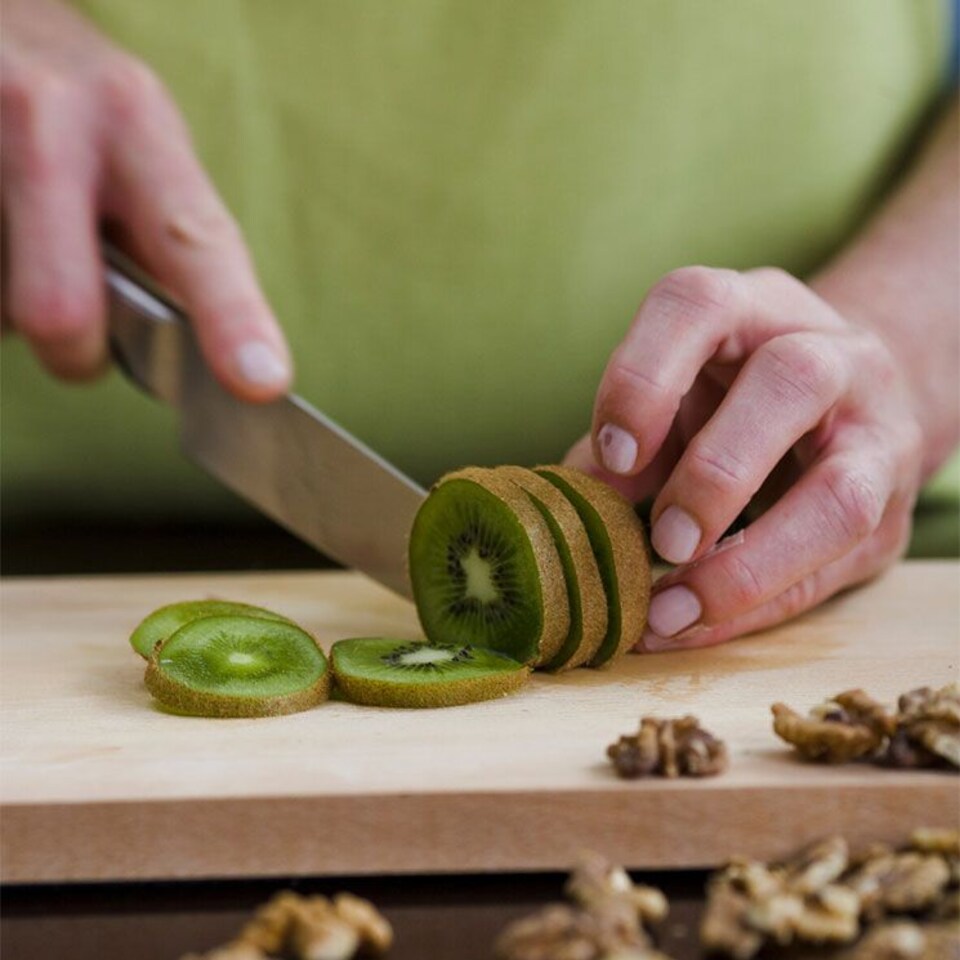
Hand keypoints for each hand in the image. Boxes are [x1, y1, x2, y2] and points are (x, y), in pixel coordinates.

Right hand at [1, 0, 289, 397]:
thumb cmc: (78, 104)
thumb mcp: (146, 146)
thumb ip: (174, 240)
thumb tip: (213, 349)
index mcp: (135, 122)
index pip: (192, 237)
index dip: (230, 317)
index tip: (262, 381)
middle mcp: (48, 122)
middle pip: (60, 312)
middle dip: (77, 354)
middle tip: (86, 337)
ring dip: (14, 307)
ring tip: (23, 238)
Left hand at [565, 265, 923, 649]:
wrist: (853, 406)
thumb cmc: (735, 401)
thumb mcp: (680, 397)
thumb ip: (628, 445)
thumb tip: (574, 508)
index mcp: (752, 309)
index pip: (699, 304)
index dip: (646, 377)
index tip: (613, 457)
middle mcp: (829, 354)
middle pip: (790, 381)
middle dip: (715, 473)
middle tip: (660, 540)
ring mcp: (876, 433)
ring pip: (839, 490)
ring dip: (748, 560)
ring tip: (673, 607)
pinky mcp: (890, 509)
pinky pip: (834, 565)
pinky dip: (755, 604)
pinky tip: (696, 625)